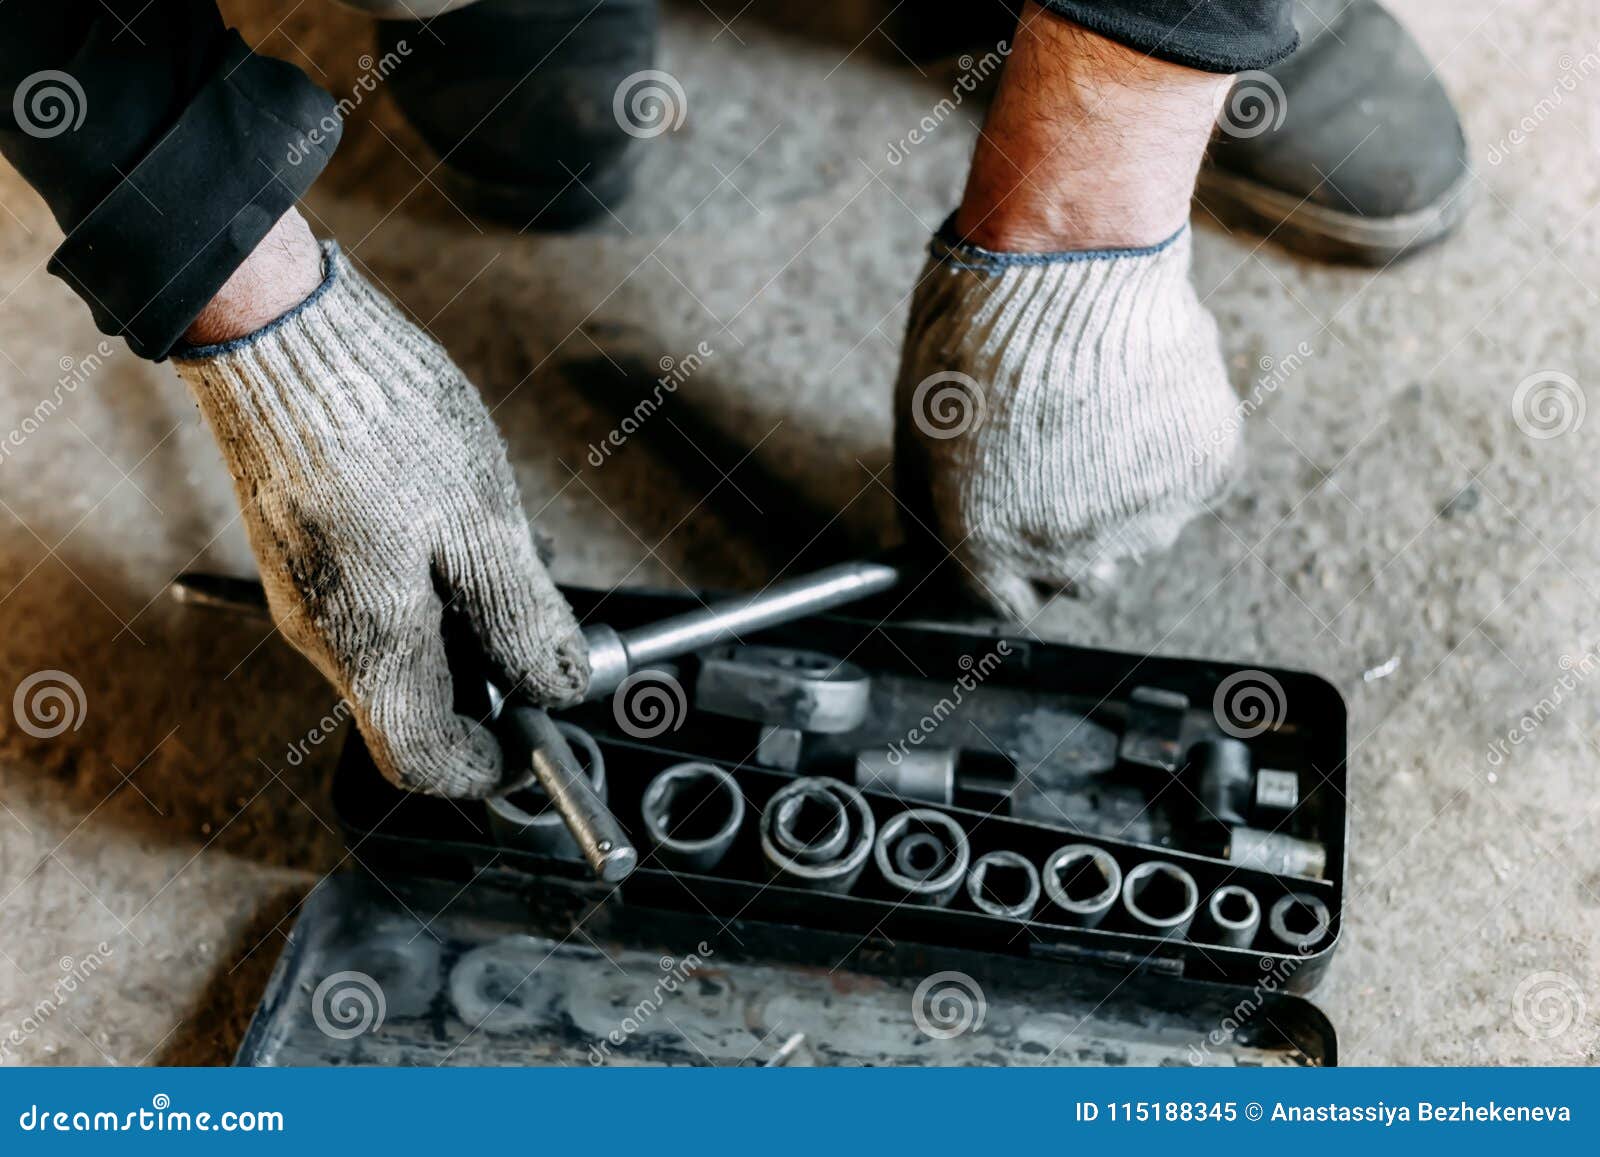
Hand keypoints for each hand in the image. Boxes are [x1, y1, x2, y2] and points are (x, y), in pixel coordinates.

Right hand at [176, 215, 587, 796]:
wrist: (281, 331)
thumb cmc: (378, 420)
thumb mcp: (483, 528)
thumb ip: (523, 619)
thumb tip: (557, 684)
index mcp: (367, 644)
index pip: (424, 760)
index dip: (491, 764)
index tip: (543, 733)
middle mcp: (323, 634)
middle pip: (417, 705)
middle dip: (490, 682)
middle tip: (545, 628)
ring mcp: (307, 591)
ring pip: (402, 649)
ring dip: (466, 626)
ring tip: (504, 553)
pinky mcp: (305, 549)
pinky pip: (379, 600)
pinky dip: (432, 588)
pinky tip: (457, 528)